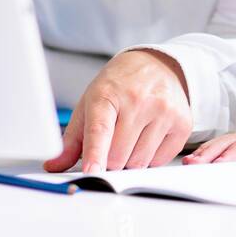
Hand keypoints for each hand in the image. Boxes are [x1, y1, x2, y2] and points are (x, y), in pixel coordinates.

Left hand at [43, 49, 191, 172]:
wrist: (157, 64)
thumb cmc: (119, 86)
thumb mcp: (90, 103)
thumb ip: (72, 139)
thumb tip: (54, 165)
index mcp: (108, 94)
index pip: (100, 130)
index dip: (95, 155)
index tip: (92, 172)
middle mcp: (138, 100)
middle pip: (118, 156)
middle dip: (109, 161)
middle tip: (110, 144)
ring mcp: (163, 110)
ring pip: (139, 162)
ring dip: (129, 161)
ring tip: (130, 138)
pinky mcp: (182, 123)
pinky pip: (160, 161)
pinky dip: (150, 158)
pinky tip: (147, 137)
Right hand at [182, 108, 235, 163]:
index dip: (232, 154)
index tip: (218, 164)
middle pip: (228, 143)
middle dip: (210, 154)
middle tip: (192, 165)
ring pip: (222, 143)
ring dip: (206, 152)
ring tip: (188, 164)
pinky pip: (224, 145)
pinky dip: (209, 151)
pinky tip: (197, 159)